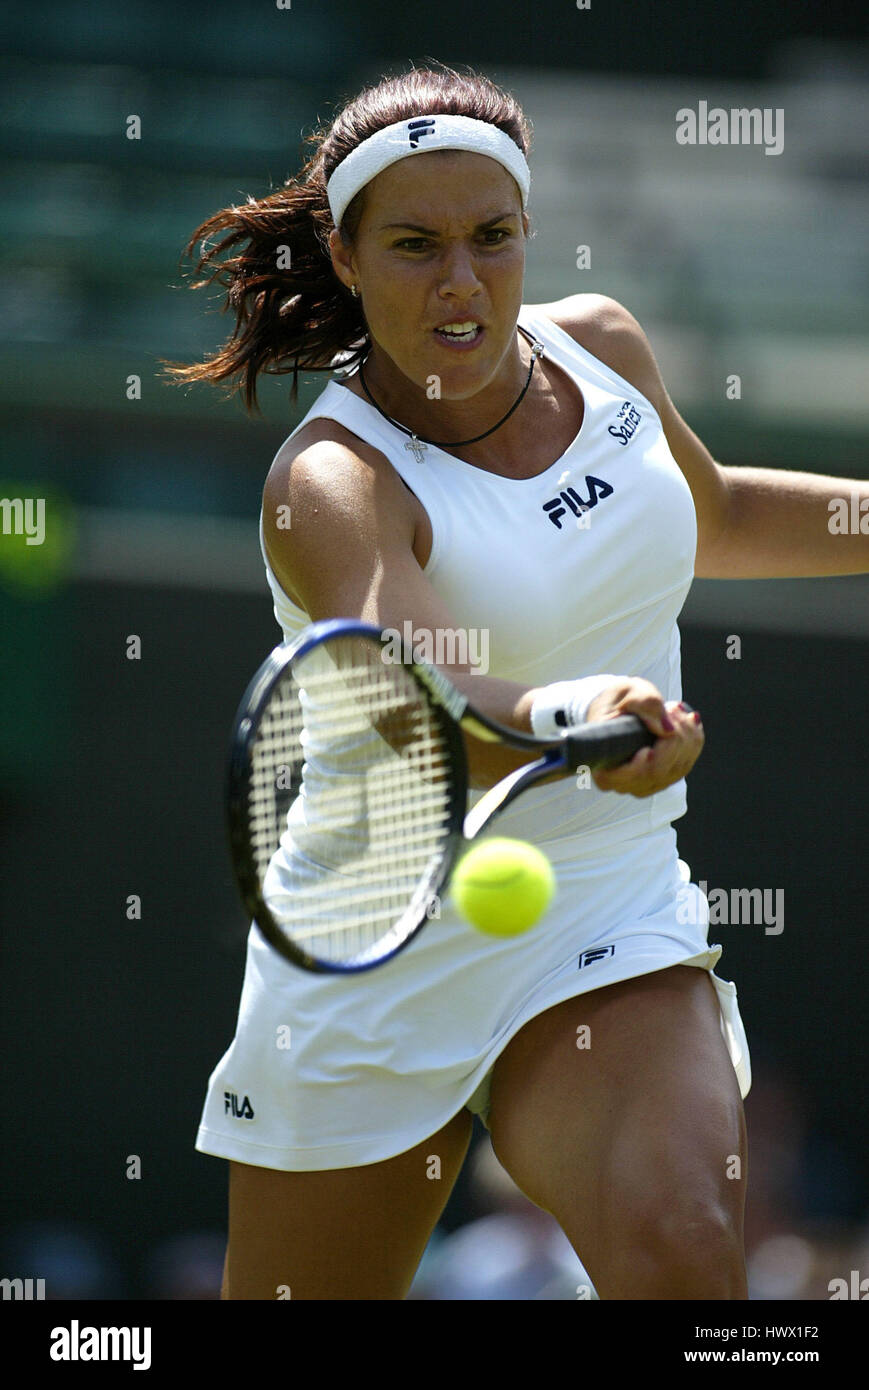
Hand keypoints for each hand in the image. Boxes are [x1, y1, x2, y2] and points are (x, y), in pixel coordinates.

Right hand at [585, 679, 703, 798]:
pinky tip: (687, 720)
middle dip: (676, 736)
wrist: (618, 708)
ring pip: (678, 768)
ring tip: (675, 709)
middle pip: (661, 771)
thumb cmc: (618, 702)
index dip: (653, 759)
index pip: (636, 774)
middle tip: (672, 707)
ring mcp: (646, 784)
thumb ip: (645, 704)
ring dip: (686, 735)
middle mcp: (625, 784)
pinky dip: (693, 740)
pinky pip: (686, 763)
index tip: (660, 734)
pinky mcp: (663, 778)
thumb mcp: (628, 693)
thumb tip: (668, 730)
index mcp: (606, 770)